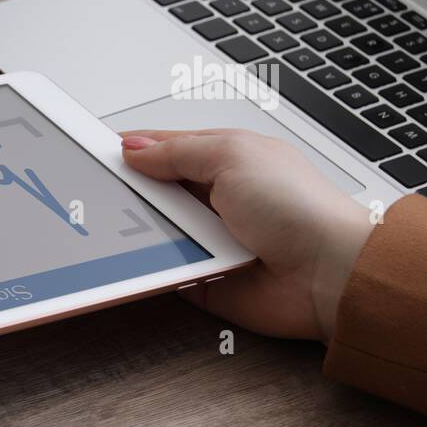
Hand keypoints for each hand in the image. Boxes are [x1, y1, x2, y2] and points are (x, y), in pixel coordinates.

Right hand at [121, 129, 373, 341]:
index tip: (97, 152)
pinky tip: (139, 261)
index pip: (166, 149)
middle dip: (130, 192)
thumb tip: (134, 148)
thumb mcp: (232, 156)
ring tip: (120, 227)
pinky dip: (152, 267)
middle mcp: (217, 199)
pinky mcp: (204, 278)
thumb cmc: (300, 209)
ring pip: (154, 231)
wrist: (329, 275)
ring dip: (140, 230)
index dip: (133, 149)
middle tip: (103, 192)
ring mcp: (209, 239)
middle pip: (154, 192)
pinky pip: (163, 270)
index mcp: (226, 160)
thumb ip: (177, 151)